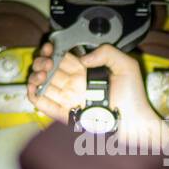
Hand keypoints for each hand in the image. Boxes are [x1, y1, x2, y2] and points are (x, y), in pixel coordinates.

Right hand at [27, 42, 163, 136]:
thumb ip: (106, 52)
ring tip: (42, 74)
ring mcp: (68, 99)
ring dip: (36, 78)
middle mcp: (75, 85)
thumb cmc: (133, 96)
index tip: (49, 47)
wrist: (134, 121)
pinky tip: (34, 89)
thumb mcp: (126, 65)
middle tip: (46, 63)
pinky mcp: (65, 115)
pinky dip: (35, 97)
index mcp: (86, 72)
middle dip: (42, 63)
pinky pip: (45, 106)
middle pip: (49, 70)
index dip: (53, 51)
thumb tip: (83, 58)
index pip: (63, 58)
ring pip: (43, 86)